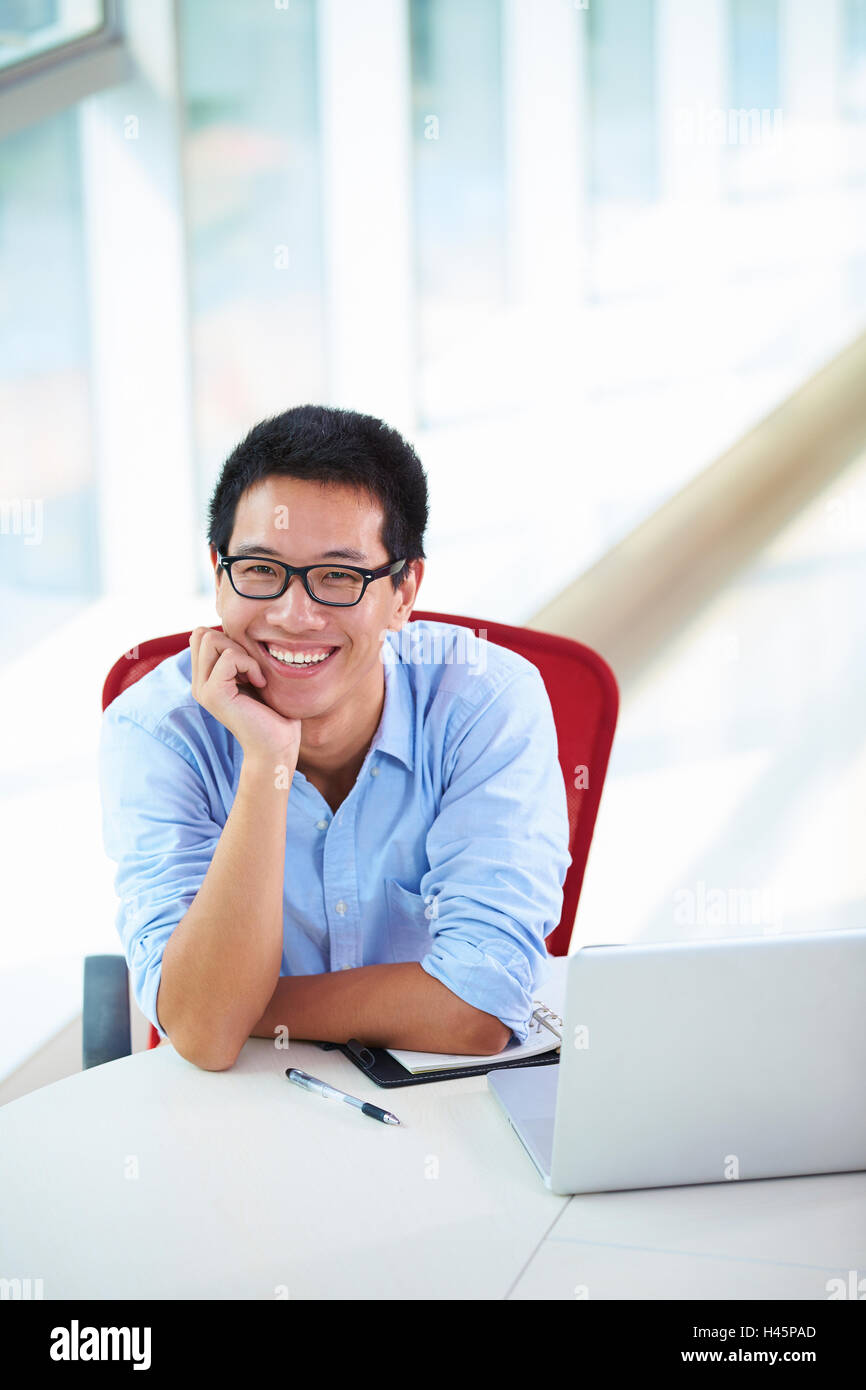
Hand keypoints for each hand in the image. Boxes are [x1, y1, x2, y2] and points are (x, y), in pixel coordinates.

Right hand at [189, 627, 302, 767]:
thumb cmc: (274, 713)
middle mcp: (198, 683)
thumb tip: (236, 627)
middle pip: (202, 634)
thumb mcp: (254, 676)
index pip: (201, 636)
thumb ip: (240, 656)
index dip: (229, 639)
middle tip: (253, 668)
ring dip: (241, 652)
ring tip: (255, 675)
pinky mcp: (213, 693)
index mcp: (205, 678)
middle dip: (233, 642)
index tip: (250, 663)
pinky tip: (260, 684)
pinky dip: (251, 665)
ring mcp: (203, 689)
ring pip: (210, 639)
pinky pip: (230, 657)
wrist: (277, 746)